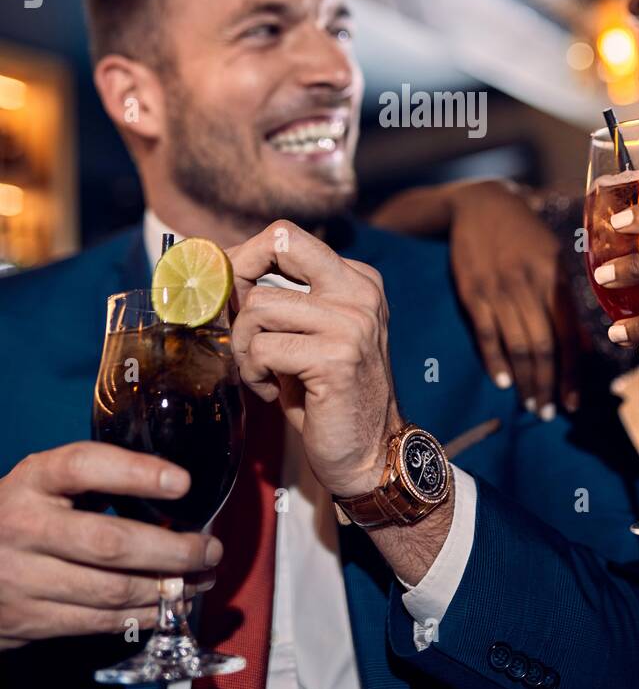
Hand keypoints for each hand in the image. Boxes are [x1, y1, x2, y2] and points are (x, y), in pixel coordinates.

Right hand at [0, 443, 219, 649]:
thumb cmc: (21, 514)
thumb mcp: (43, 483)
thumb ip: (93, 480)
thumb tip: (173, 490)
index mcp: (33, 481)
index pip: (82, 467)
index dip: (135, 473)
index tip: (183, 483)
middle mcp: (25, 527)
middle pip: (110, 543)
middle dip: (173, 551)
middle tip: (210, 550)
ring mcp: (24, 579)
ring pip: (111, 591)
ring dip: (166, 589)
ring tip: (199, 579)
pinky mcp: (30, 621)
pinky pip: (98, 622)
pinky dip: (142, 616)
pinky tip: (168, 605)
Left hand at [228, 221, 401, 497]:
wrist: (370, 452)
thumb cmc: (326, 393)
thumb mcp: (309, 332)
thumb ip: (280, 297)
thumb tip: (218, 267)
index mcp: (356, 278)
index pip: (286, 237)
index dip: (243, 258)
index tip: (225, 290)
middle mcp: (359, 291)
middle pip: (277, 243)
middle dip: (239, 277)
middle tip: (232, 317)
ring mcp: (351, 322)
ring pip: (259, 306)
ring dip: (245, 345)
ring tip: (262, 370)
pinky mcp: (336, 357)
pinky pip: (264, 349)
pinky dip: (255, 374)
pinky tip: (274, 390)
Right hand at [446, 181, 567, 414]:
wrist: (480, 204)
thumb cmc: (524, 234)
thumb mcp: (553, 257)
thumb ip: (565, 300)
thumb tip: (583, 346)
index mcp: (555, 277)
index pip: (569, 334)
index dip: (572, 372)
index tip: (575, 402)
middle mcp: (529, 285)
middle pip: (542, 346)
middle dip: (547, 384)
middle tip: (549, 412)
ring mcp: (499, 289)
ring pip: (516, 345)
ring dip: (524, 381)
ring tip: (531, 404)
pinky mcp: (472, 291)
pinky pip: (486, 333)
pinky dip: (494, 360)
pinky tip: (502, 381)